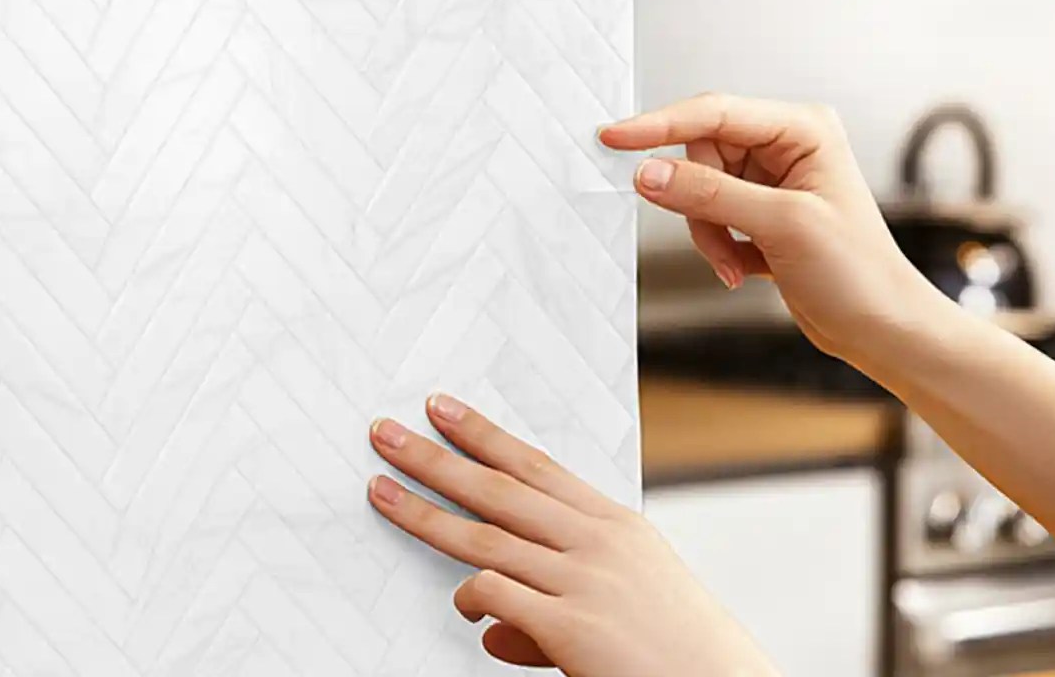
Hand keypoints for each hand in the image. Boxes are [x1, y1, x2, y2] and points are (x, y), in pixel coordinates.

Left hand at [366, 395, 778, 676]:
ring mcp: (584, 581)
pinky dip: (470, 595)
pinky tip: (464, 604)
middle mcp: (596, 542)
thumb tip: (488, 624)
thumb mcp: (626, 599)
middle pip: (498, 489)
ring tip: (380, 490)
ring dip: (423, 512)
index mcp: (612, 523)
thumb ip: (555, 598)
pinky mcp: (572, 628)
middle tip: (386, 432)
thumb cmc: (674, 645)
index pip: (534, 467)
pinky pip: (498, 596)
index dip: (483, 436)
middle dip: (436, 457)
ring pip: (485, 537)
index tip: (443, 410)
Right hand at [600, 93, 944, 362]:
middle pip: (700, 155)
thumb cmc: (858, 272)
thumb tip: (649, 173)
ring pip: (699, 191)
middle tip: (720, 244)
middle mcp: (786, 147)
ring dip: (708, 233)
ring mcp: (771, 182)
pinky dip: (718, 247)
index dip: (659, 125)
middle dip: (699, 205)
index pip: (714, 113)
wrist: (880, 327)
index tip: (614, 137)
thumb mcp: (780, 225)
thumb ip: (709, 195)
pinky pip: (710, 217)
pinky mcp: (761, 214)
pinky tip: (747, 269)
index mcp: (803, 129)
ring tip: (737, 264)